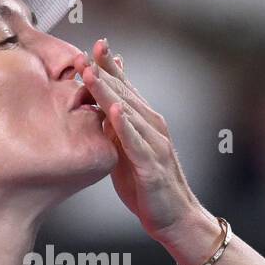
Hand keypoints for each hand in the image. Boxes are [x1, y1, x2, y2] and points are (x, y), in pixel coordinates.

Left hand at [76, 38, 201, 237]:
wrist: (175, 219)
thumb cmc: (147, 187)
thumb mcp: (126, 152)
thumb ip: (116, 128)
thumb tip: (100, 106)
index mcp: (145, 122)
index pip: (126, 88)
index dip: (111, 66)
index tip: (94, 44)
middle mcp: (153, 127)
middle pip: (126, 93)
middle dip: (106, 71)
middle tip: (89, 48)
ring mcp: (154, 145)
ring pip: (129, 113)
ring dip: (109, 91)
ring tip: (91, 73)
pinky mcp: (152, 166)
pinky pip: (136, 143)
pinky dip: (125, 126)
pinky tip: (114, 111)